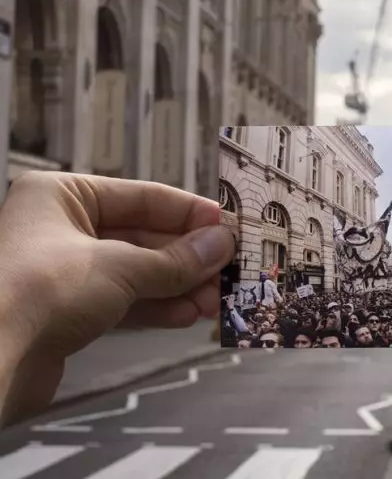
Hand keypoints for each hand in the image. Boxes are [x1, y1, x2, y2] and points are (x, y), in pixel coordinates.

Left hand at [0, 172, 234, 424]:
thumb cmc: (41, 292)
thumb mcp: (120, 267)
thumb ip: (177, 259)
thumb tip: (223, 244)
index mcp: (64, 196)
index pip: (143, 197)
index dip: (190, 214)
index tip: (228, 229)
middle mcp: (63, 227)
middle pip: (143, 237)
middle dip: (188, 259)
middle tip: (228, 273)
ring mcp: (65, 271)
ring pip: (137, 272)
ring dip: (179, 287)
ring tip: (215, 301)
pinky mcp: (68, 310)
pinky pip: (124, 300)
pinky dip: (157, 307)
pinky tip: (187, 315)